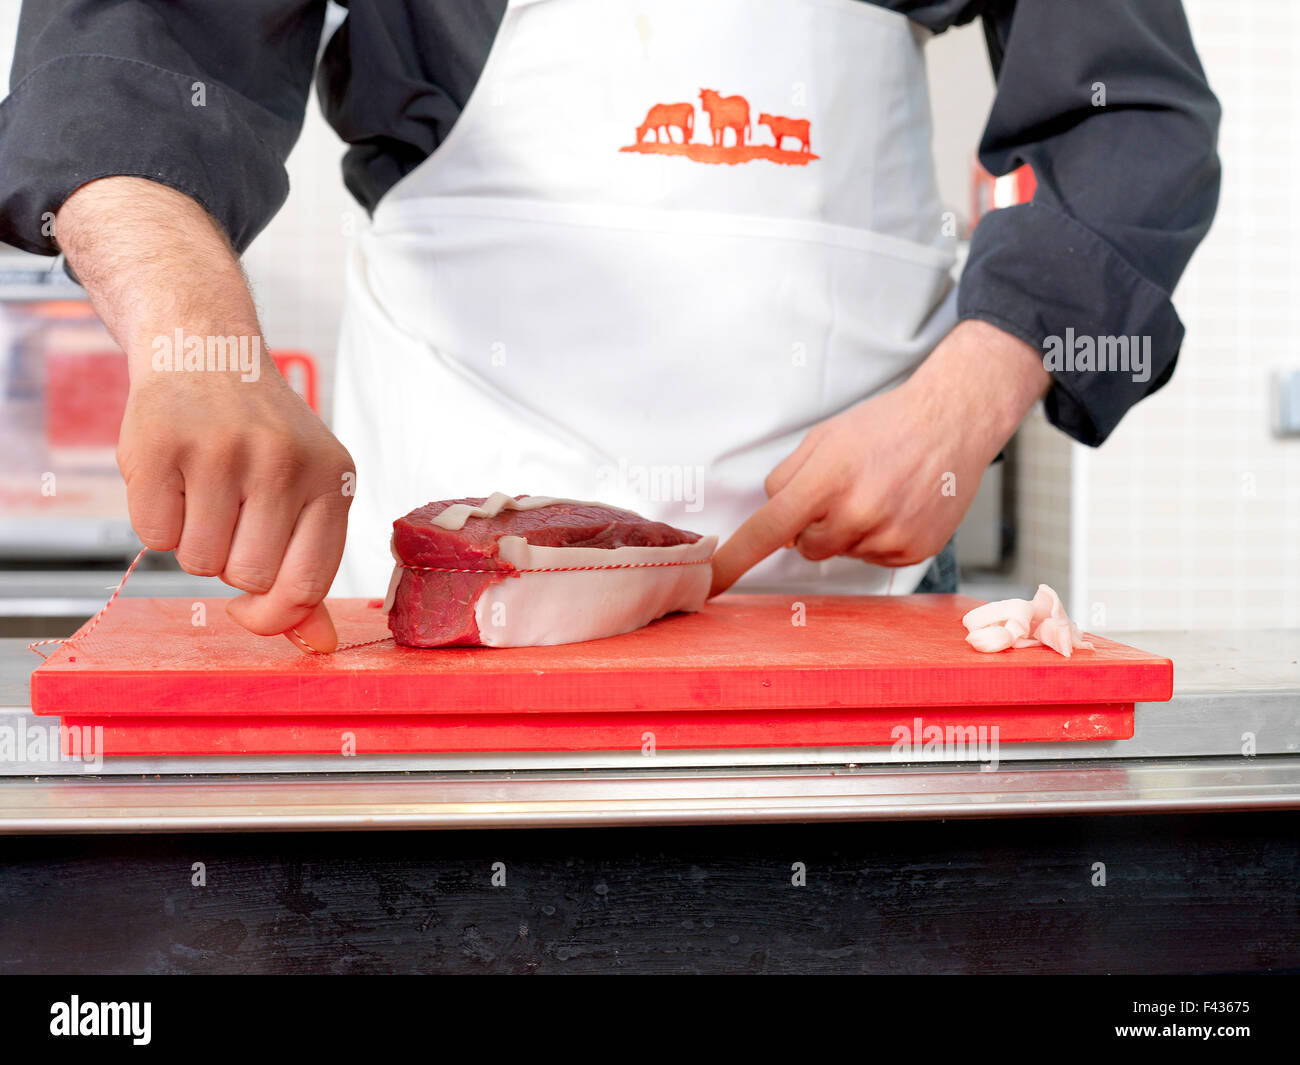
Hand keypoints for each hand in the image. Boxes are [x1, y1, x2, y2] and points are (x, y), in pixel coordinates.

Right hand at [55, 176, 353, 650]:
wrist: (208, 353)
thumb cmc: (262, 438)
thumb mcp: (306, 493)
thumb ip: (309, 570)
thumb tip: (316, 645)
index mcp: (332, 479)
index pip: (307, 583)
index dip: (275, 614)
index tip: (252, 610)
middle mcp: (283, 461)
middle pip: (249, 577)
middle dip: (231, 565)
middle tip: (229, 520)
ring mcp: (221, 449)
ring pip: (199, 561)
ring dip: (194, 542)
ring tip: (205, 491)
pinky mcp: (160, 444)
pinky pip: (154, 534)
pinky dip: (156, 519)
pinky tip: (174, 477)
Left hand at [709, 320, 1049, 595]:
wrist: (953, 420)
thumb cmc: (882, 425)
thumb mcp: (822, 438)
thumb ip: (785, 480)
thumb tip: (773, 519)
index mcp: (826, 481)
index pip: (766, 529)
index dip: (734, 560)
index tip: (710, 584)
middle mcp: (857, 515)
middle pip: (804, 546)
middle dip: (813, 523)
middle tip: (843, 488)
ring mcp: (888, 537)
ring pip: (840, 553)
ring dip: (847, 531)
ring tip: (877, 491)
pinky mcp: (914, 552)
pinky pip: (873, 557)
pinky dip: (877, 537)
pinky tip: (898, 505)